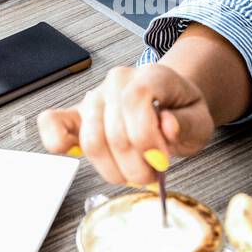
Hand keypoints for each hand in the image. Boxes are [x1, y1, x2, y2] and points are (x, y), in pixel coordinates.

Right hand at [37, 64, 216, 184]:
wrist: (168, 105)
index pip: (135, 100)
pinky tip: (75, 153)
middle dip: (134, 165)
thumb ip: (187, 123)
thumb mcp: (199, 119)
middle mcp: (117, 82)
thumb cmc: (180, 113)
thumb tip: (167, 126)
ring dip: (112, 168)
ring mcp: (93, 98)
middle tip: (151, 176)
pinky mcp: (74, 114)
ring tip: (131, 173)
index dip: (145, 137)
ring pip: (90, 141)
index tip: (160, 162)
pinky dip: (57, 142)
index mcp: (149, 75)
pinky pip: (51, 123)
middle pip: (113, 131)